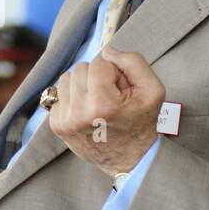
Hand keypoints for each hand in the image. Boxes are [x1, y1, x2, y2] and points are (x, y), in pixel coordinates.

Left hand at [48, 47, 164, 177]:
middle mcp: (79, 113)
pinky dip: (72, 98)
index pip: (98, 63)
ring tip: (97, 102)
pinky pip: (59, 94)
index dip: (113, 72)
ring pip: (66, 79)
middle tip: (110, 97)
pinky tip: (86, 110)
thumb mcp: (152, 90)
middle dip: (96, 77)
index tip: (120, 90)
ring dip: (82, 85)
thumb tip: (106, 50)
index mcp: (102, 104)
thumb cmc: (141, 123)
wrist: (130, 159)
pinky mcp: (56, 125)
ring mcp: (64, 120)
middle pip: (80, 69)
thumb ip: (132, 62)